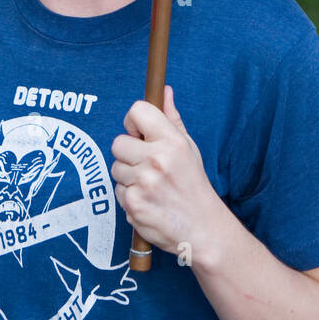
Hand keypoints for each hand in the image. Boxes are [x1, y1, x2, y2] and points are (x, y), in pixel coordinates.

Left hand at [110, 86, 225, 263]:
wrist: (202, 229)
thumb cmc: (194, 184)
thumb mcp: (188, 147)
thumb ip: (172, 119)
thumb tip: (164, 91)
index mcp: (171, 141)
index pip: (136, 111)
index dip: (133, 122)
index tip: (139, 133)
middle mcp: (156, 160)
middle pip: (118, 143)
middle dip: (129, 153)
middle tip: (146, 165)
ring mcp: (143, 184)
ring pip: (116, 168)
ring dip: (128, 176)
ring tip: (149, 185)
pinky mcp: (133, 205)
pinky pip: (118, 191)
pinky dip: (129, 196)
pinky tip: (148, 200)